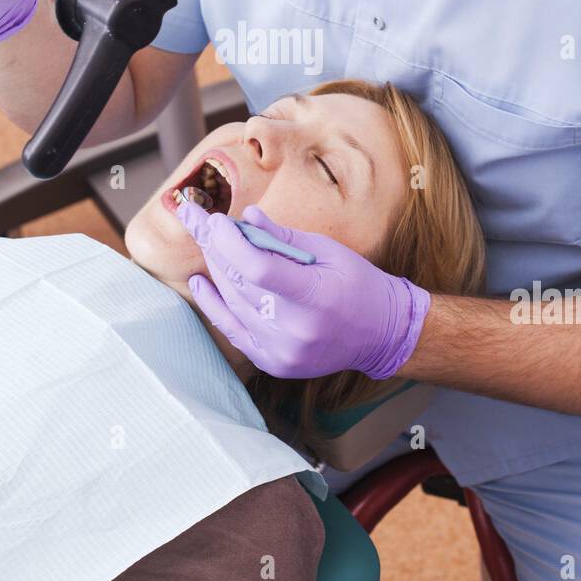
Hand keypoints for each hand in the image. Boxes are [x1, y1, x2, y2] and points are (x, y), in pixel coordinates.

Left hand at [175, 199, 430, 378]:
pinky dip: (214, 306)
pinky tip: (201, 283)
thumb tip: (246, 217)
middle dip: (216, 249)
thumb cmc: (357, 283)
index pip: (258, 268)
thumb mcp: (328, 250)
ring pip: (233, 304)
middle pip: (240, 284)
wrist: (381, 333)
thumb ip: (283, 237)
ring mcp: (283, 351)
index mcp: (316, 296)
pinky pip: (234, 331)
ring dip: (216, 271)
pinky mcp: (274, 363)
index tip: (214, 221)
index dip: (230, 243)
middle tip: (199, 222)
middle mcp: (296, 329)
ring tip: (208, 245)